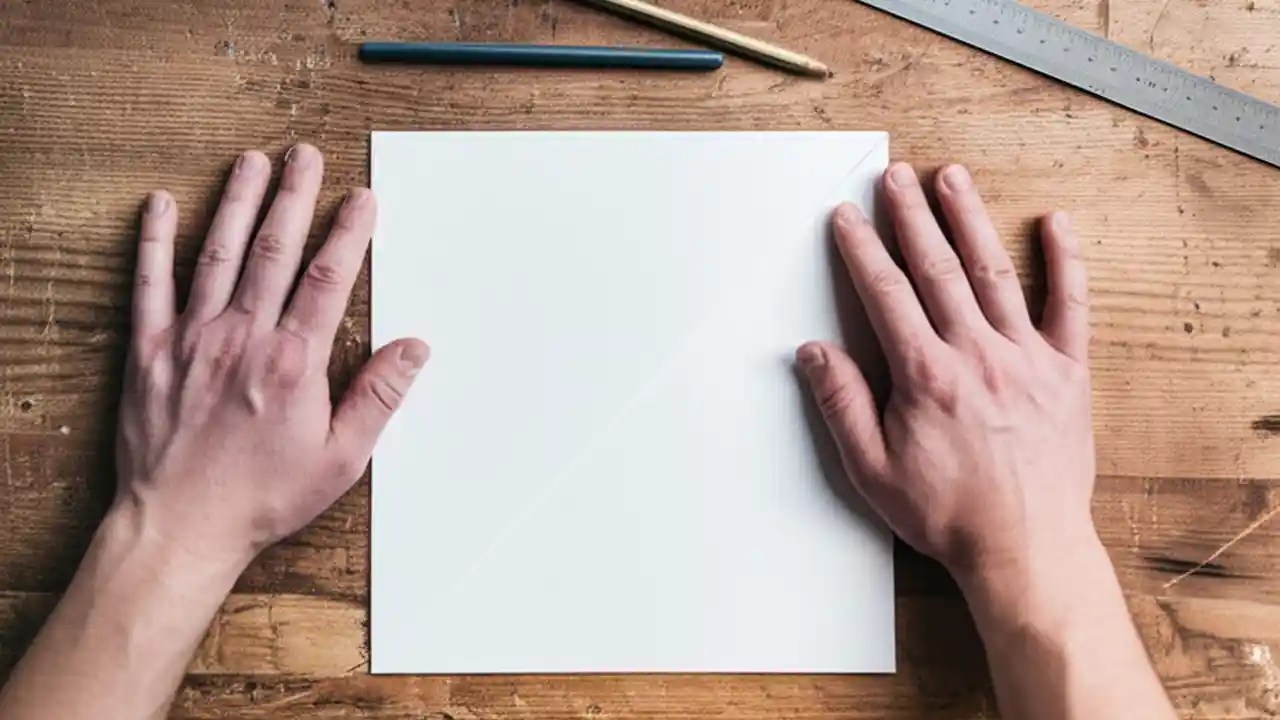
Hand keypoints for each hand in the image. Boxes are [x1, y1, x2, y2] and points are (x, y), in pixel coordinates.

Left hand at [116, 144, 427, 571]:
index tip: (361, 198)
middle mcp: (243, 338)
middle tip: (304, 155)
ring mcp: (192, 338)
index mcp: (294, 362)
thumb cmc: (262, 497)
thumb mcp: (342, 458)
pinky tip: (160, 205)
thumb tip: (414, 349)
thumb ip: (379, 396)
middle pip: (274, 249)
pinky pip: (150, 283)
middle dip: (294, 196)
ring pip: (218, 253)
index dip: (348, 231)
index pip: (327, 277)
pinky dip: (154, 240)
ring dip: (237, 202)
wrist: (180, 526)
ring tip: (251, 161)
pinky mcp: (150, 350)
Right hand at [797, 162, 1093, 584]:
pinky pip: (1071, 305)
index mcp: (925, 376)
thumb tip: (815, 353)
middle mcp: (976, 355)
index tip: (847, 217)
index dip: (861, 248)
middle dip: (910, 216)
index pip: (885, 293)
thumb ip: (841, 404)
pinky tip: (1056, 224)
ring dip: (969, 220)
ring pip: (993, 272)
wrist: (1023, 548)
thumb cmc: (948, 514)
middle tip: (894, 177)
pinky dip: (1065, 262)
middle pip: (936, 268)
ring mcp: (1026, 359)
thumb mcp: (871, 470)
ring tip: (952, 180)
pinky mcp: (1067, 373)